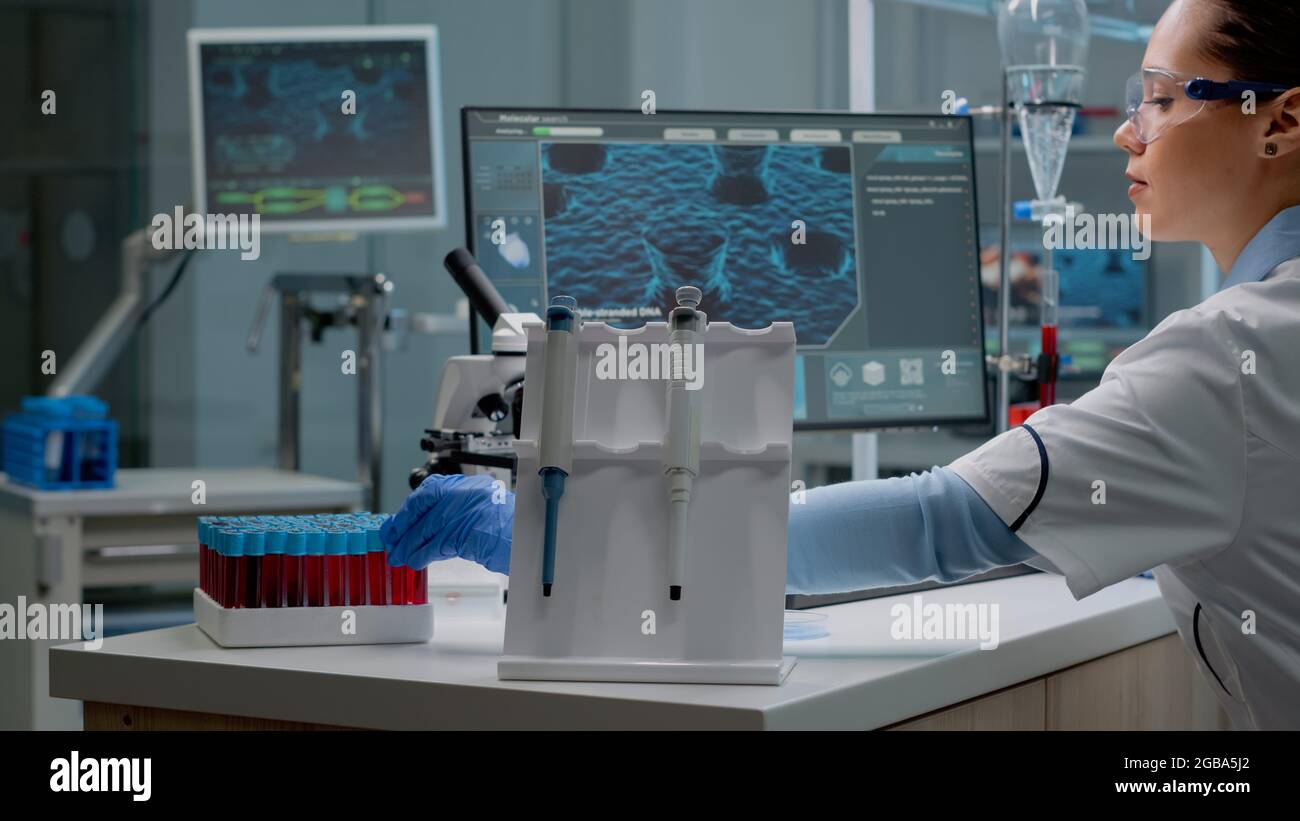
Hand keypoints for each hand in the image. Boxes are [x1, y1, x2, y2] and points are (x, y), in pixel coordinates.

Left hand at [380, 474, 513, 573]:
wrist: (529, 538)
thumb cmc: (510, 528)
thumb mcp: (481, 512)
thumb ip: (455, 514)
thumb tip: (425, 527)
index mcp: (469, 485)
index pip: (429, 491)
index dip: (409, 509)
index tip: (396, 521)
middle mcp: (466, 493)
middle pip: (424, 508)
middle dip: (403, 526)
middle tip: (391, 539)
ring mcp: (466, 511)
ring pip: (427, 527)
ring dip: (410, 544)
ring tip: (400, 556)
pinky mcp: (466, 532)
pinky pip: (437, 544)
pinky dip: (423, 554)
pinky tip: (415, 561)